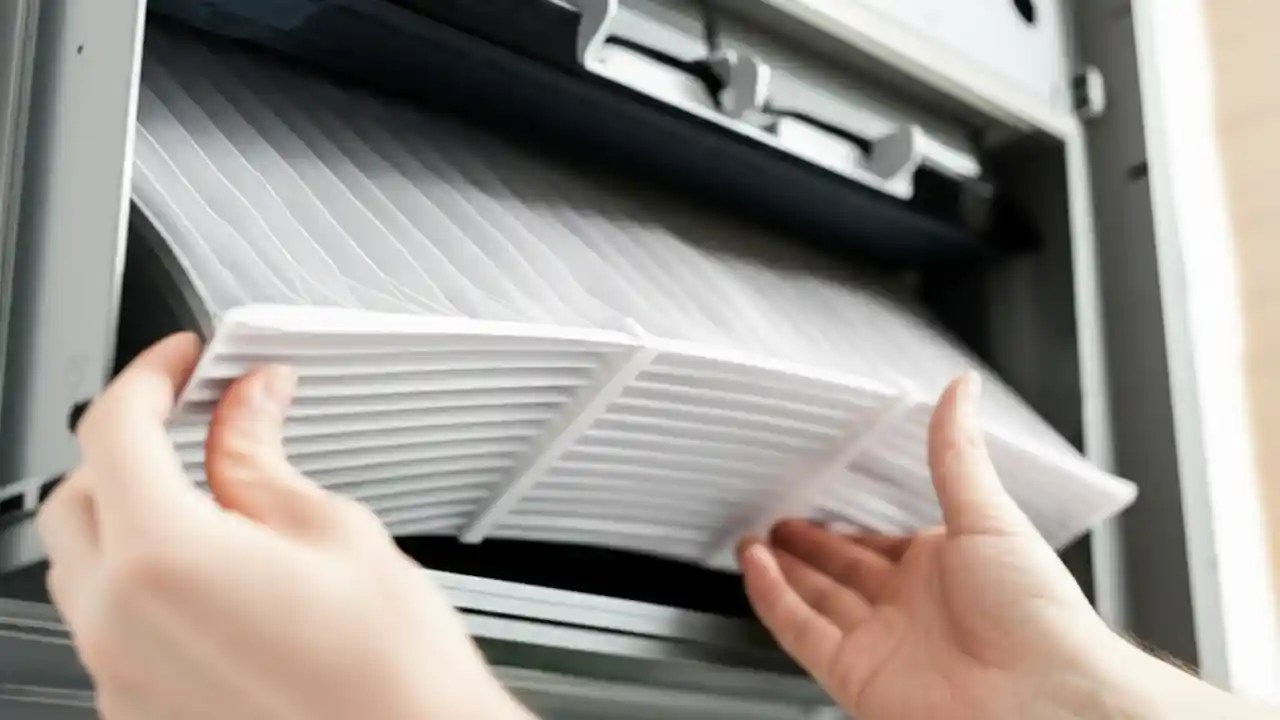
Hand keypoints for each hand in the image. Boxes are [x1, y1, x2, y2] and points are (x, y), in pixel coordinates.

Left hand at [37, 333, 532, 719]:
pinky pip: (108, 627)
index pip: (114, 430)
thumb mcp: (334, 530)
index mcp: (164, 557)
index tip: (185, 364)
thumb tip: (250, 404)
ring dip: (127, 514)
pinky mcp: (136, 714)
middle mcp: (119, 623)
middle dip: (129, 445)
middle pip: (78, 496)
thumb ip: (263, 458)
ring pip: (83, 565)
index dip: (152, 377)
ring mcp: (120, 678)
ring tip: (206, 498)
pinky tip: (210, 575)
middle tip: (195, 420)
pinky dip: (141, 582)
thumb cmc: (391, 672)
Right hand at [739, 373, 1169, 718]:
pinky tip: (757, 570)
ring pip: (816, 600)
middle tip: (776, 518)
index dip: (848, 524)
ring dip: (782, 569)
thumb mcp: (989, 515)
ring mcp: (881, 643)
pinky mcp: (855, 673)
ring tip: (751, 540)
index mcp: (946, 568)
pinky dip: (773, 600)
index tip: (819, 498)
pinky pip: (801, 632)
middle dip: (809, 545)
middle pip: (844, 571)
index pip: (882, 543)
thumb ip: (956, 453)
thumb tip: (959, 390)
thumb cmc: (1039, 617)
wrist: (1040, 699)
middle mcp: (912, 608)